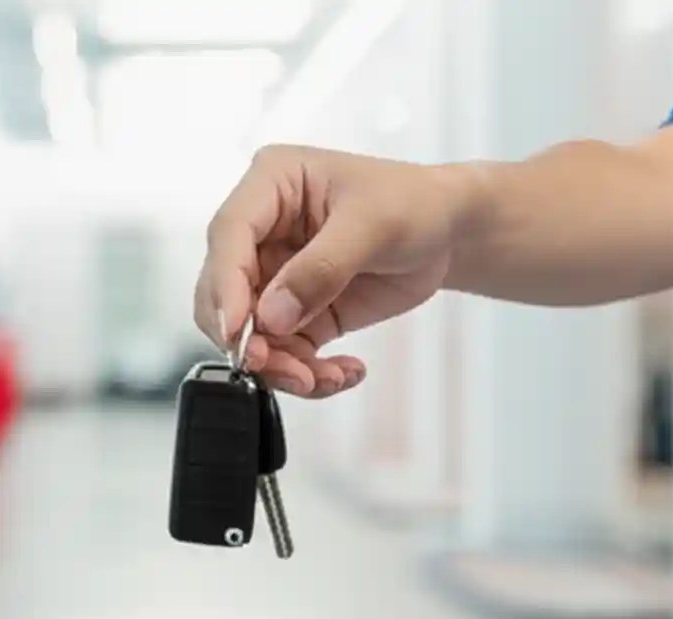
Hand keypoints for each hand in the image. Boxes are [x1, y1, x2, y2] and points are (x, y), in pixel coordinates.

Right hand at [195, 145, 464, 397]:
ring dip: (281, 365)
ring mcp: (275, 275)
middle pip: (225, 291)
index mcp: (271, 184)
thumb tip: (270, 317)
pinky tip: (342, 374)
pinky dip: (307, 373)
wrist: (447, 231)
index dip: (225, 285)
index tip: (237, 331)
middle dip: (250, 338)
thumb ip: (321, 269)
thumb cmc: (413, 204)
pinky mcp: (295, 312)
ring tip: (323, 379)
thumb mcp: (374, 225)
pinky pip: (283, 352)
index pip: (229, 234)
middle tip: (286, 369)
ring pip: (250, 332)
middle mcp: (261, 231)